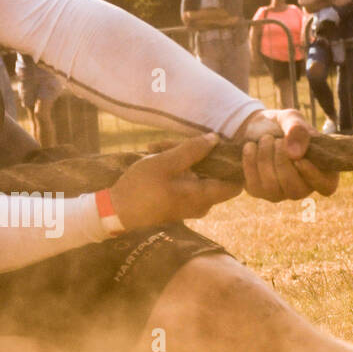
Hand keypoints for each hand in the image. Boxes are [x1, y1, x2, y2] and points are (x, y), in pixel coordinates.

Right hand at [108, 133, 241, 228]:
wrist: (115, 212)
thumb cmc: (140, 188)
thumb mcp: (165, 162)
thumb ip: (192, 150)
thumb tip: (215, 139)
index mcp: (202, 196)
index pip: (236, 184)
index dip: (234, 165)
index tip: (222, 148)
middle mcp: (201, 204)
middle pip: (213, 174)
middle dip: (198, 154)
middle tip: (172, 143)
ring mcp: (190, 205)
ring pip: (197, 175)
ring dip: (182, 159)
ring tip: (157, 148)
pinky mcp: (179, 203)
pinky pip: (186, 182)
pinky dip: (176, 169)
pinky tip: (155, 156)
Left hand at [231, 109, 339, 201]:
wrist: (253, 127)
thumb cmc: (281, 124)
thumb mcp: (291, 119)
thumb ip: (298, 130)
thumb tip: (296, 155)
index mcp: (321, 168)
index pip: (327, 186)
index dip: (314, 176)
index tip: (299, 159)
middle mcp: (303, 186)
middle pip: (297, 190)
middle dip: (282, 162)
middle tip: (277, 140)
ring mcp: (280, 192)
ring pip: (274, 188)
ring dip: (265, 159)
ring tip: (265, 139)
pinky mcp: (259, 191)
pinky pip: (254, 185)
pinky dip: (250, 162)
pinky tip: (250, 146)